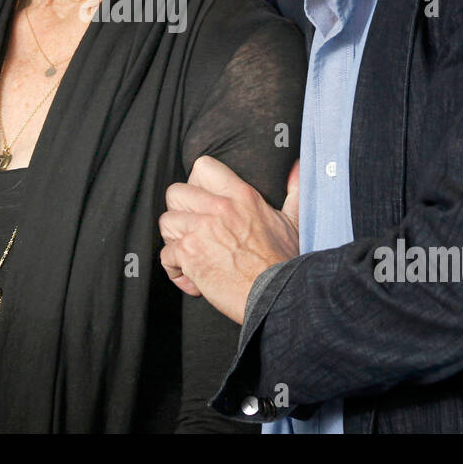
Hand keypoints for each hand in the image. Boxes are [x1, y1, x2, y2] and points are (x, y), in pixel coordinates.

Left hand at [158, 156, 299, 323]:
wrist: (278, 296)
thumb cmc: (286, 263)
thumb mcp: (294, 220)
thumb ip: (293, 191)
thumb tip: (296, 168)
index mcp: (241, 195)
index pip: (203, 167)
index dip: (196, 183)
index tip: (202, 201)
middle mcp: (218, 207)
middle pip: (175, 193)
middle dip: (179, 212)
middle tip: (192, 230)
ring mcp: (201, 230)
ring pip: (166, 223)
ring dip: (175, 241)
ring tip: (191, 255)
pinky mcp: (189, 255)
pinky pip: (166, 256)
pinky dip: (175, 271)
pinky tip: (193, 280)